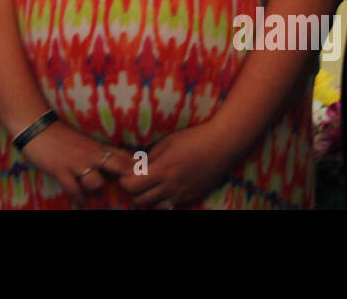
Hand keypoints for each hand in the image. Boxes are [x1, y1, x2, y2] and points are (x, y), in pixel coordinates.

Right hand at [19, 122, 133, 206]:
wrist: (36, 126)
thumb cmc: (59, 133)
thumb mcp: (83, 140)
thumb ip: (97, 151)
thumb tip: (112, 162)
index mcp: (97, 145)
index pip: (124, 156)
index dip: (136, 168)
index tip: (142, 177)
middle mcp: (91, 154)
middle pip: (118, 166)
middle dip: (126, 178)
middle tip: (128, 189)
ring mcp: (76, 162)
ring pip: (96, 183)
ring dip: (94, 189)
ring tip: (90, 192)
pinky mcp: (61, 170)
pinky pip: (74, 189)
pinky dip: (78, 198)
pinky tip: (80, 201)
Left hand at [106, 126, 230, 208]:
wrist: (222, 146)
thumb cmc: (193, 139)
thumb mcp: (167, 143)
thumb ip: (150, 157)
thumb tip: (135, 167)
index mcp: (162, 169)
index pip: (132, 186)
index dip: (125, 182)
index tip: (125, 174)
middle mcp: (171, 186)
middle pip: (141, 200)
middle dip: (133, 192)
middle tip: (135, 181)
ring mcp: (182, 194)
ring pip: (155, 207)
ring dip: (148, 199)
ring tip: (148, 187)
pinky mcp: (191, 197)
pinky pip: (170, 206)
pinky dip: (163, 201)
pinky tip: (164, 190)